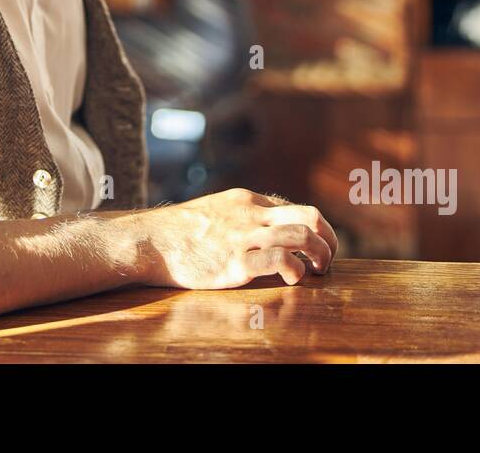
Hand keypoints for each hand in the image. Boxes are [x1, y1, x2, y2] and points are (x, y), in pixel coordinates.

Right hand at [137, 188, 337, 288]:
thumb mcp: (217, 210)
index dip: (316, 230)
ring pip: (300, 236)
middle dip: (328, 239)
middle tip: (327, 260)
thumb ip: (243, 217)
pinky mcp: (234, 262)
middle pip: (309, 217)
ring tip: (317, 271)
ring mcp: (243, 237)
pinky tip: (293, 279)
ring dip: (319, 256)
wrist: (150, 240)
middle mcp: (250, 215)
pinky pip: (278, 260)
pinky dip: (295, 269)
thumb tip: (267, 230)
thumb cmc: (180, 231)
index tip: (318, 248)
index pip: (296, 208)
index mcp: (247, 201)